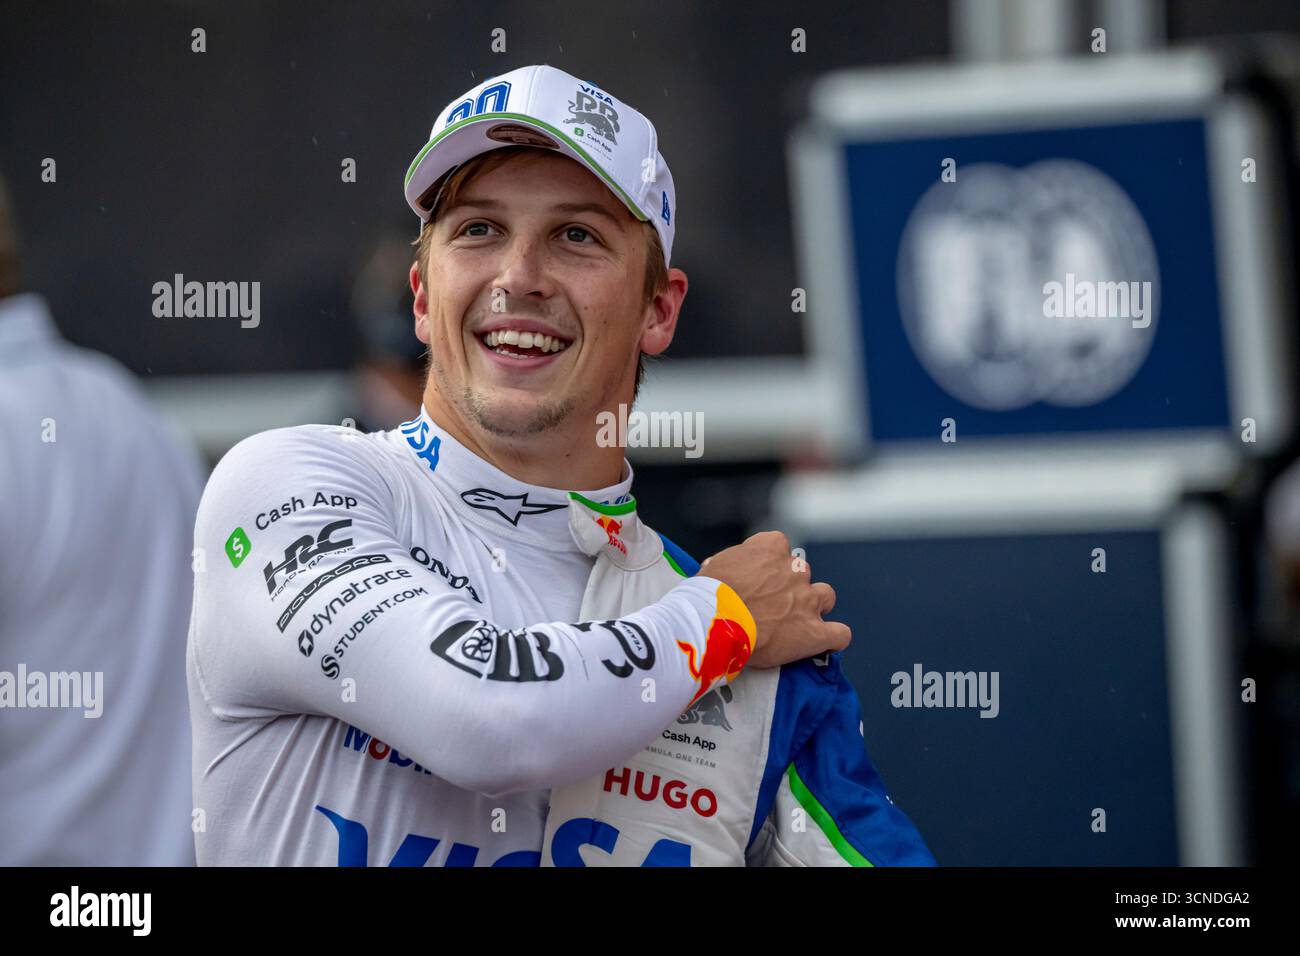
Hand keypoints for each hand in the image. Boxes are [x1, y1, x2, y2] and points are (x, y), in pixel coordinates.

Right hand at [698, 531, 848, 668]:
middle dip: (790, 586)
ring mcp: (807, 601)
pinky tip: (823, 643)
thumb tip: (726, 571)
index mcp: (770, 548)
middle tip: (769, 604)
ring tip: (796, 621)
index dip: (768, 563)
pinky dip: (833, 638)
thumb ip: (730, 565)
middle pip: (802, 572)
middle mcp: (794, 570)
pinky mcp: (813, 632)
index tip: (756, 578)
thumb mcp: (713, 566)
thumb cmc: (706, 594)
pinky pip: (839, 634)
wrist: (714, 623)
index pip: (778, 546)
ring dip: (815, 606)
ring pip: (826, 596)